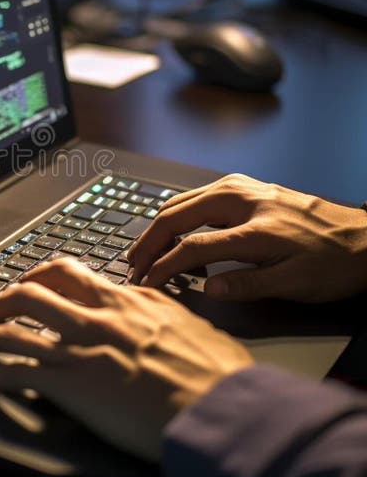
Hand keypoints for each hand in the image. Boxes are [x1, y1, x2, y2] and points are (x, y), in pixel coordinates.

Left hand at [0, 258, 252, 461]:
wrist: (220, 407)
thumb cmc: (215, 372)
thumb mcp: (188, 323)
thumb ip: (159, 309)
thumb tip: (152, 306)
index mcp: (124, 299)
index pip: (69, 273)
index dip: (40, 275)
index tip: (29, 282)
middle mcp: (95, 316)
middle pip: (32, 291)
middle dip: (3, 297)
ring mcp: (79, 348)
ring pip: (14, 327)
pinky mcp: (70, 383)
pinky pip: (16, 372)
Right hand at [127, 174, 366, 302]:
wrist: (365, 236)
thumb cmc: (334, 261)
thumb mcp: (297, 284)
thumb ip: (248, 285)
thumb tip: (207, 290)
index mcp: (253, 227)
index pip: (190, 246)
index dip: (162, 267)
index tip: (147, 284)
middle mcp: (240, 198)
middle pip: (175, 216)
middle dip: (148, 244)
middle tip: (133, 268)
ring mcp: (239, 187)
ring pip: (180, 204)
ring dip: (158, 229)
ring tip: (145, 254)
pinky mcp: (241, 186)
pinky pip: (194, 199)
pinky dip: (176, 219)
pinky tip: (174, 237)